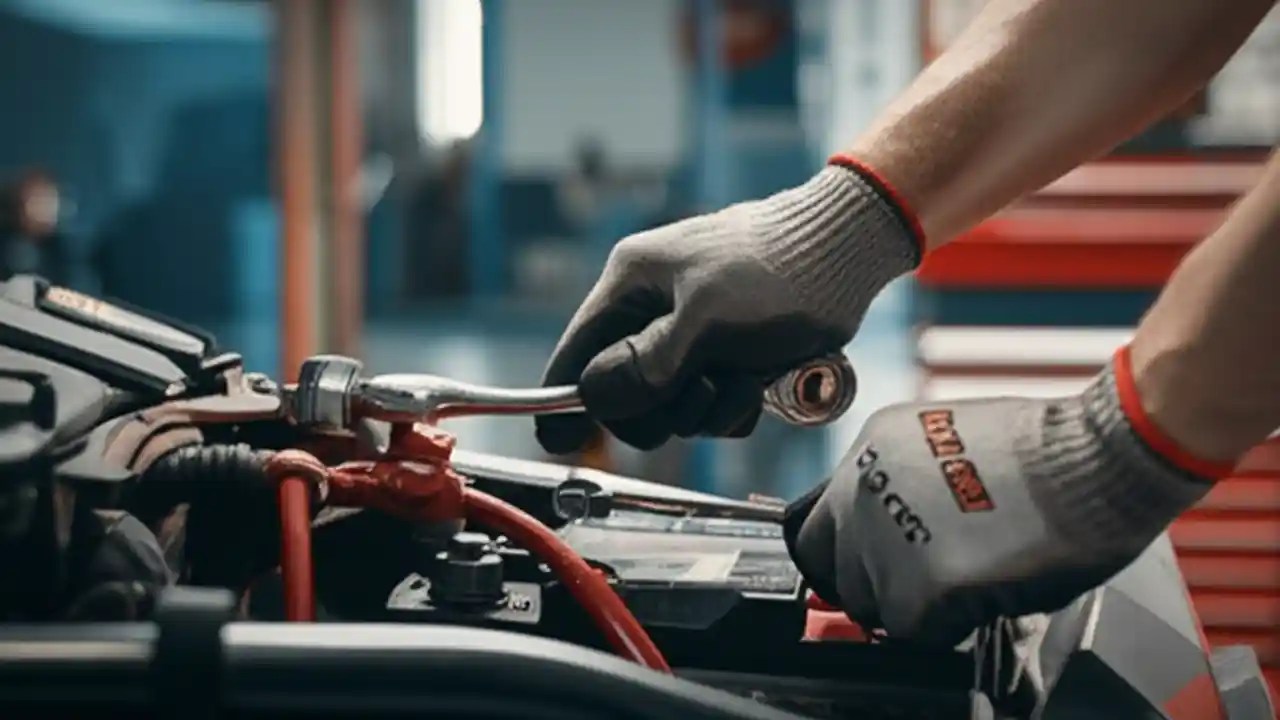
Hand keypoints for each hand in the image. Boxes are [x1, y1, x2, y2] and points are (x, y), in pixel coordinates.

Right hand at [536, 160, 920, 452]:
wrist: (849, 251)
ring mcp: (692, 333)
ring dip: (709, 406)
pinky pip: (711, 405)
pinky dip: (734, 405)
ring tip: (744, 377)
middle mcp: (654, 308)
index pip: (578, 351)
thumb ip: (647, 363)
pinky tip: (760, 382)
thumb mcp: (705, 321)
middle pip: (625, 391)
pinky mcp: (728, 354)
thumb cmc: (776, 272)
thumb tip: (594, 396)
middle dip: (664, 405)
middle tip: (697, 390)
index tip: (560, 441)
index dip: (566, 399)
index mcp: (632, 283)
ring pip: (673, 406)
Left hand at [784, 354, 1216, 645]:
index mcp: (870, 450)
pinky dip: (947, 627)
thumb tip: (897, 526)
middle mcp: (863, 489)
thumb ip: (905, 482)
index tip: (874, 569)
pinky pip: (917, 632)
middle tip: (928, 584)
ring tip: (967, 583)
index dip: (849, 556)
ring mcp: (886, 538)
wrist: (1094, 460)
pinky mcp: (923, 585)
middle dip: (878, 586)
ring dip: (914, 607)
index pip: (821, 526)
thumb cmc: (1046, 450)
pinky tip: (983, 597)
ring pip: (875, 606)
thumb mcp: (946, 441)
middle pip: (838, 572)